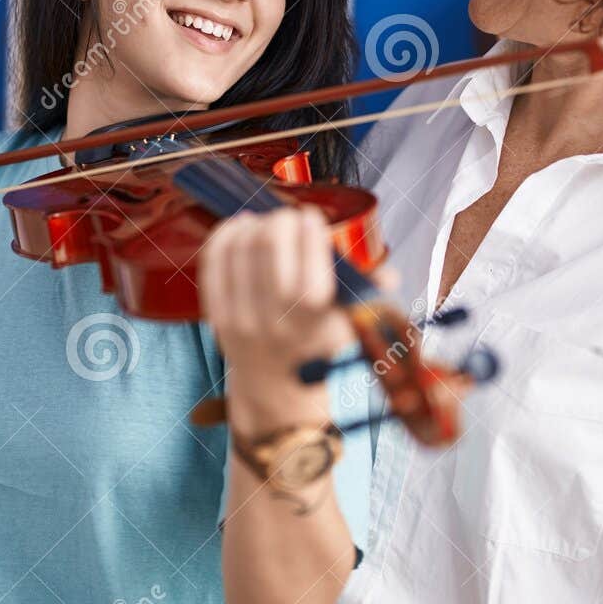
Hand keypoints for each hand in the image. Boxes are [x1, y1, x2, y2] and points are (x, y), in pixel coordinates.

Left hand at [198, 207, 366, 435]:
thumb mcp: (348, 324)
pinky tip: (238, 227)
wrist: (277, 385)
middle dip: (281, 220)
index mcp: (313, 317)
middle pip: (269, 241)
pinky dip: (224, 235)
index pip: (311, 255)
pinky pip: (213, 262)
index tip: (312, 218)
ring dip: (254, 224)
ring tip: (265, 222)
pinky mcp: (217, 315)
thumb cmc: (317, 345)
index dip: (310, 225)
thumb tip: (389, 277)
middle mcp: (275, 318)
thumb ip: (367, 296)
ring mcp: (241, 317)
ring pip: (240, 246)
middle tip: (289, 219)